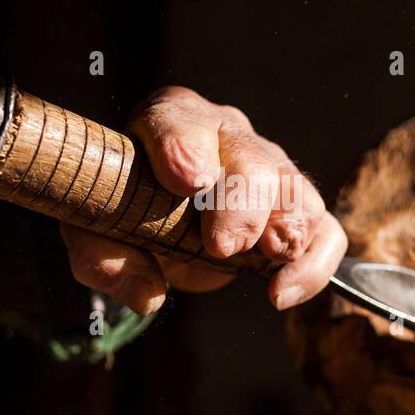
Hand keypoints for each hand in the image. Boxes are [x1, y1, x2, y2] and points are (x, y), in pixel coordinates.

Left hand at [59, 86, 346, 314]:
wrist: (153, 222)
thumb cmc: (121, 212)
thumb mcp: (91, 229)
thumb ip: (101, 254)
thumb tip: (147, 294)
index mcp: (170, 121)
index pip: (180, 122)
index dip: (185, 146)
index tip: (187, 179)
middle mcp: (226, 135)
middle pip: (251, 158)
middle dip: (242, 204)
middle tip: (222, 245)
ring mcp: (268, 169)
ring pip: (293, 189)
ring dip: (285, 229)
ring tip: (268, 262)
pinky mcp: (294, 210)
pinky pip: (323, 230)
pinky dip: (313, 264)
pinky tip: (283, 292)